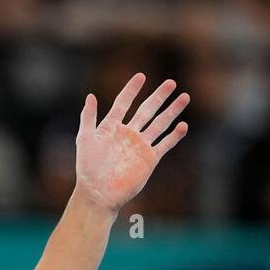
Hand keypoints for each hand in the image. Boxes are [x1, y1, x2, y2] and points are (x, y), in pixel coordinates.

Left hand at [75, 73, 188, 212]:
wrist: (98, 193)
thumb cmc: (88, 169)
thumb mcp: (85, 140)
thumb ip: (88, 118)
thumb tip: (90, 96)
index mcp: (111, 127)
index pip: (123, 103)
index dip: (131, 90)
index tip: (141, 76)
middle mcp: (128, 134)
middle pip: (147, 110)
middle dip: (159, 96)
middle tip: (171, 83)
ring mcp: (140, 146)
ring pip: (159, 124)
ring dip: (172, 111)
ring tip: (184, 97)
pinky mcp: (149, 159)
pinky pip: (164, 145)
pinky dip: (174, 136)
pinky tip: (183, 125)